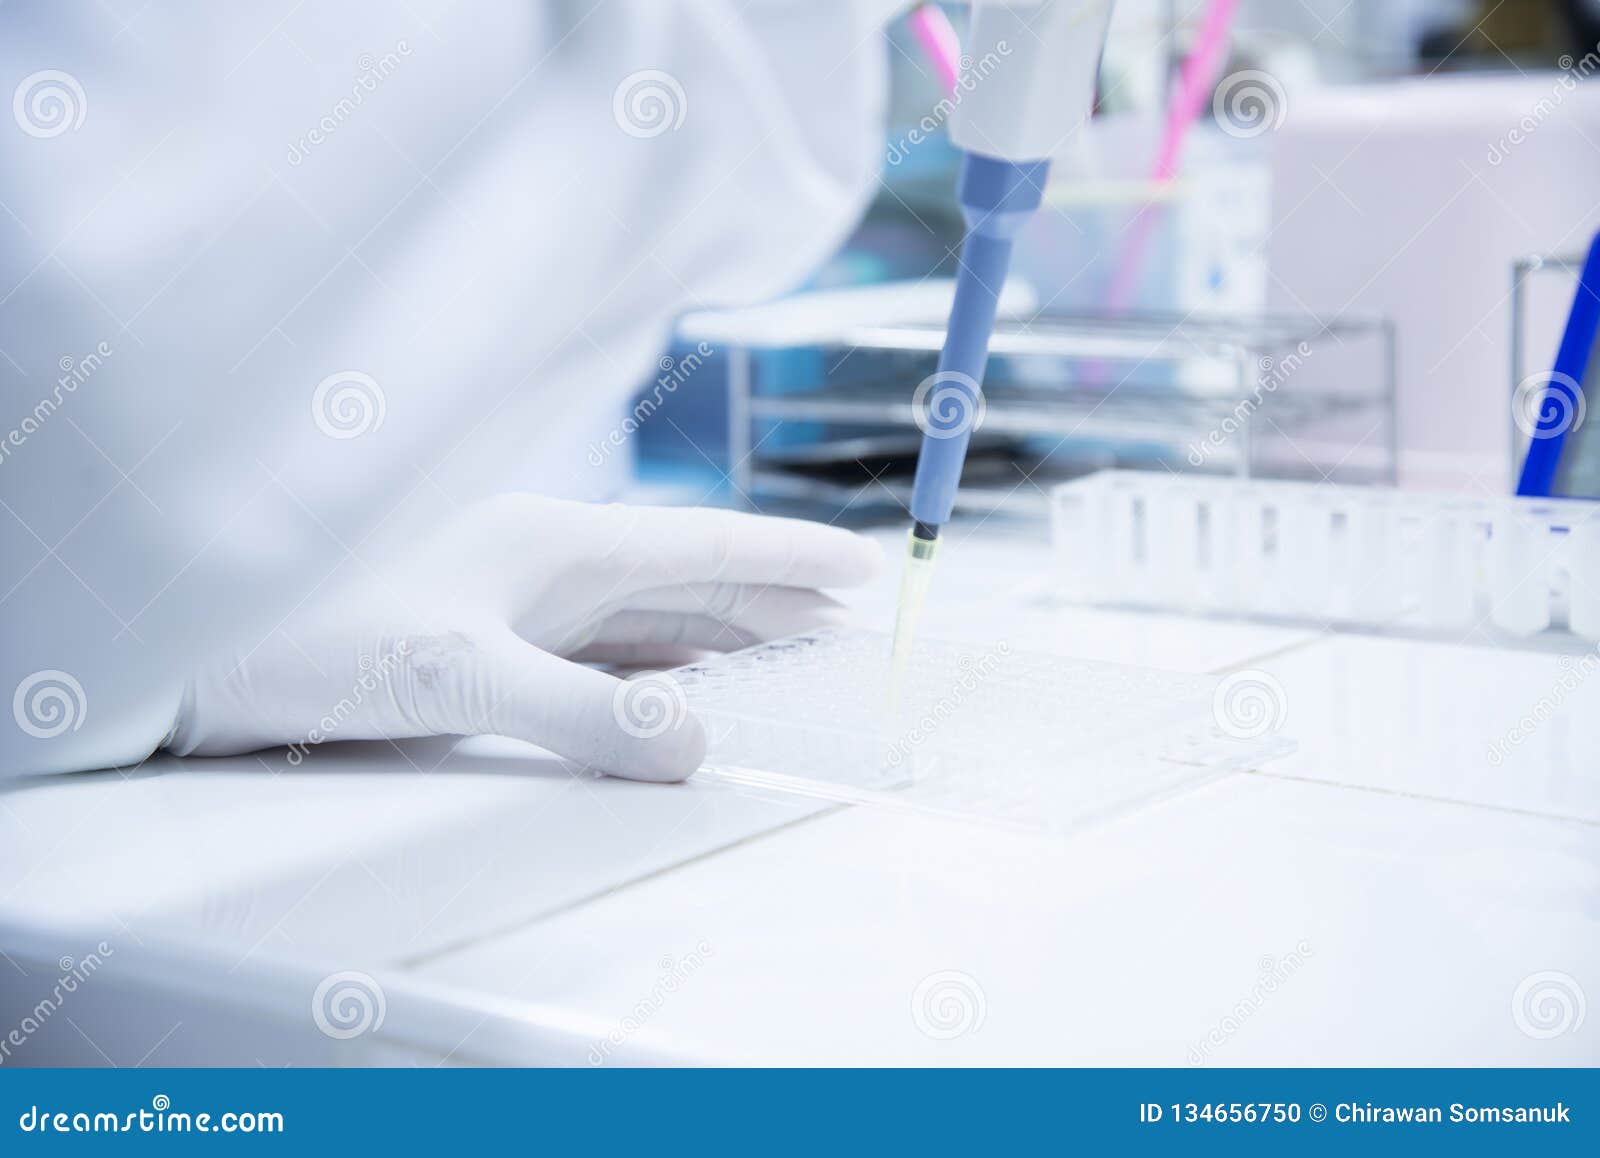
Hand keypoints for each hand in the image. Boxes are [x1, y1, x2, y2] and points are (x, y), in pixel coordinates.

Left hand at [166, 497, 881, 780]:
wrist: (201, 652)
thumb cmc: (315, 640)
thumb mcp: (453, 678)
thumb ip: (579, 715)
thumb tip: (699, 747)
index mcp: (555, 542)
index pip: (703, 545)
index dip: (789, 557)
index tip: (865, 564)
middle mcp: (547, 562)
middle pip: (688, 580)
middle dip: (772, 601)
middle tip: (852, 627)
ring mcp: (519, 601)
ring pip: (650, 619)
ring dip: (724, 639)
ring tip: (792, 658)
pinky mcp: (492, 643)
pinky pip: (606, 655)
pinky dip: (662, 674)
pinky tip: (685, 695)